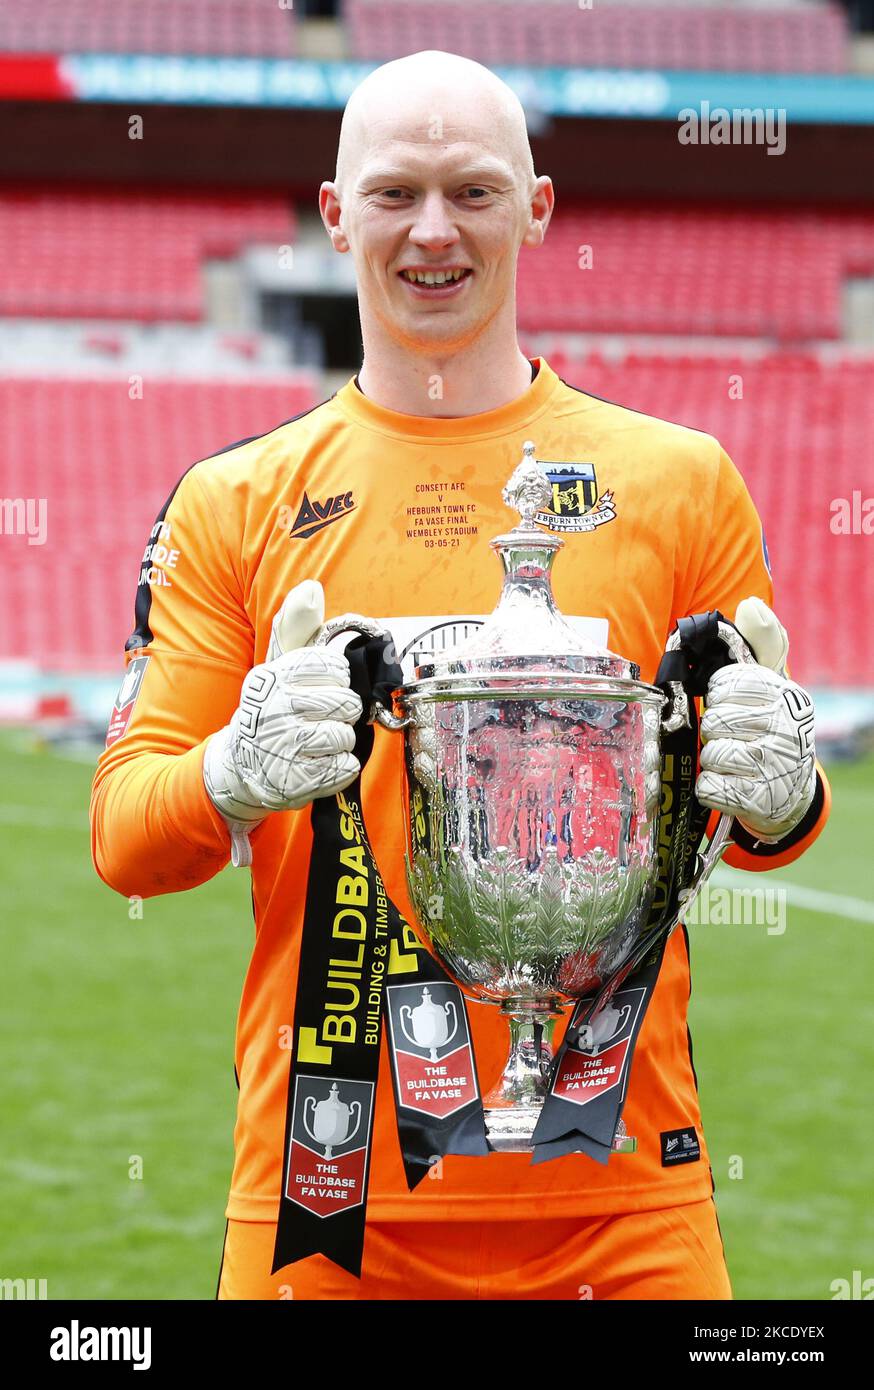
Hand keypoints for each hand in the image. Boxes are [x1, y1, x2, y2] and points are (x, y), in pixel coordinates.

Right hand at [203, 579, 362, 865]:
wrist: (238, 767)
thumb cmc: (269, 709)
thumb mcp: (277, 666)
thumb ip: (297, 628)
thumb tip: (311, 588)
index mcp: (273, 676)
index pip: (335, 667)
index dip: (337, 680)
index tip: (322, 688)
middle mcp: (275, 709)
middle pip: (346, 703)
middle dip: (342, 712)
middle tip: (323, 718)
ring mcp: (284, 746)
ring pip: (347, 736)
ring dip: (340, 741)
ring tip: (318, 741)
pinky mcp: (296, 780)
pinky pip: (345, 767)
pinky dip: (340, 767)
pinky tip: (320, 762)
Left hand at [695, 597, 816, 842]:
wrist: (786, 790)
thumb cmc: (768, 725)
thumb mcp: (770, 681)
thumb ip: (760, 641)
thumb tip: (750, 605)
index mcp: (786, 694)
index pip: (725, 685)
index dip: (719, 696)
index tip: (730, 703)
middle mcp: (787, 729)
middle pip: (715, 720)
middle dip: (714, 730)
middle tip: (732, 736)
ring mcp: (775, 767)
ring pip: (711, 754)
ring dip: (712, 760)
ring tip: (732, 760)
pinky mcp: (759, 801)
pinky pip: (710, 787)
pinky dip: (711, 787)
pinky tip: (730, 783)